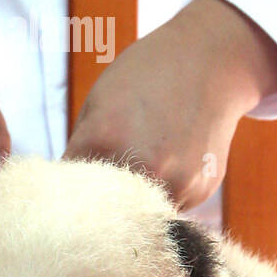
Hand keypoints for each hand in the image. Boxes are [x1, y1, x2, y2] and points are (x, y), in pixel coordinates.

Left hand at [62, 0, 276, 209]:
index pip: (69, 192)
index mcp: (103, 138)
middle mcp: (141, 166)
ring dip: (133, 202)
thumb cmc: (145, 77)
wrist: (209, 63)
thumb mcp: (98, 103)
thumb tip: (68, 196)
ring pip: (138, 214)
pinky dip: (163, 192)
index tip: (70, 190)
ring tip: (145, 159)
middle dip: (99, 201)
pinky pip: (169, 206)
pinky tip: (171, 158)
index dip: (67, 192)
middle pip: (104, 210)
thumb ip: (82, 151)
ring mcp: (175, 182)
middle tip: (108, 177)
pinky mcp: (200, 189)